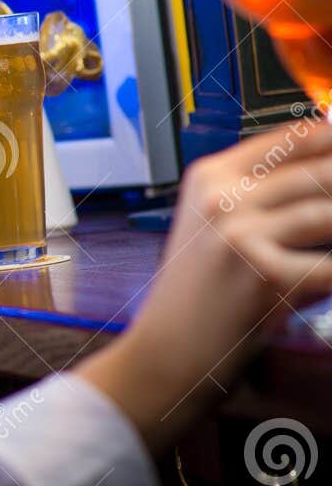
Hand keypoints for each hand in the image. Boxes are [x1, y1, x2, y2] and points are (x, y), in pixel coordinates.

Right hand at [77, 116, 331, 454]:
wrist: (169, 350)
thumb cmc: (197, 292)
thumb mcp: (212, 226)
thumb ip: (260, 192)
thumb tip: (323, 171)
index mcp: (210, 176)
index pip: (294, 136)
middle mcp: (223, 197)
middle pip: (321, 170)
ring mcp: (242, 234)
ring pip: (331, 211)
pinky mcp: (267, 276)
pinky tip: (330, 275)